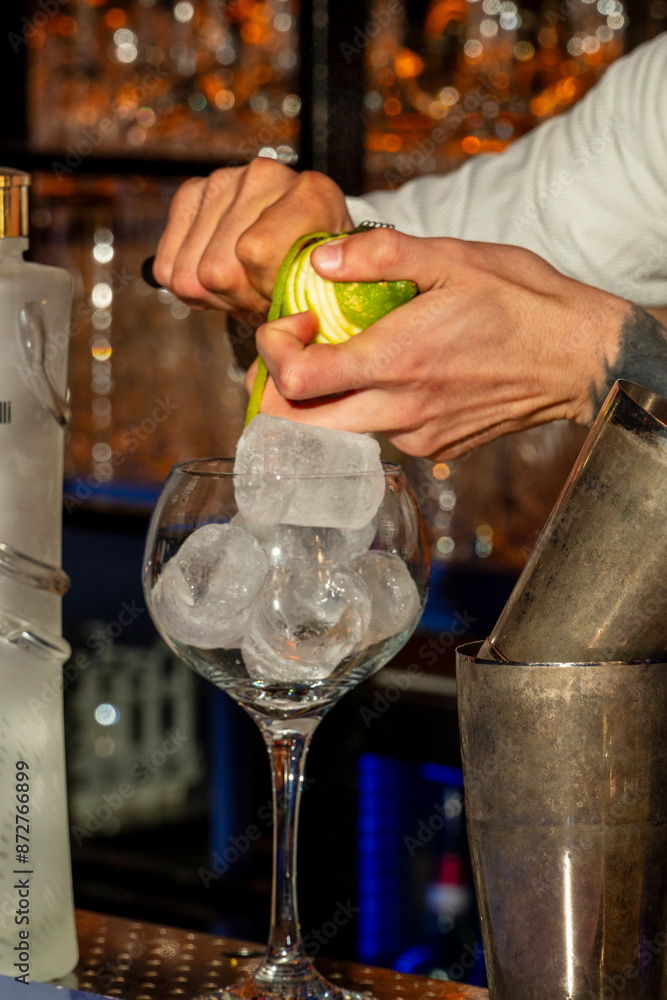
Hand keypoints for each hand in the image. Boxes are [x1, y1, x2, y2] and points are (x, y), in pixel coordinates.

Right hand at [152, 158, 351, 312]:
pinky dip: (190, 288)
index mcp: (312, 195)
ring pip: (188, 274)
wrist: (301, 240)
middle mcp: (264, 177)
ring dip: (214, 294)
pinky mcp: (190, 193)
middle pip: (217, 270)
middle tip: (260, 293)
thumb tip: (290, 305)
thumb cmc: (312, 270)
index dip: (263, 290)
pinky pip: (167, 268)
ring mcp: (223, 180)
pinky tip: (219, 278)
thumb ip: (318, 291)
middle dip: (238, 297)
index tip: (281, 294)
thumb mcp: (325, 289)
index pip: (256, 252)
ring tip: (243, 284)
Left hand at [246, 228, 629, 459]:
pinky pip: (380, 434)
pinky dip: (368, 406)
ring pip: (338, 433)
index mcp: (395, 361)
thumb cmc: (523, 304)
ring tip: (348, 353)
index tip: (294, 321)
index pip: (296, 382)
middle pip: (300, 426)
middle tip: (296, 349)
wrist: (579, 358)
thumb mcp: (452, 258)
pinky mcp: (436, 450)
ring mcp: (417, 438)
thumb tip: (320, 260)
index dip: (275, 352)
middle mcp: (400, 411)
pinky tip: (396, 373)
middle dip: (280, 389)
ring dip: (325, 397)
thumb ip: (379, 255)